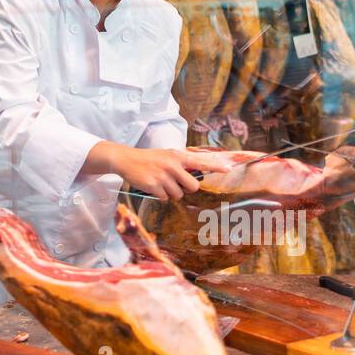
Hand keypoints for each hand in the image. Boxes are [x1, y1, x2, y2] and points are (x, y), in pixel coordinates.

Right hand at [100, 145, 230, 200]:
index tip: (229, 169)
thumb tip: (195, 179)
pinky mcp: (154, 185)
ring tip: (160, 182)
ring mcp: (163, 175)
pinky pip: (165, 198)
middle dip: (186, 188)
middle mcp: (172, 165)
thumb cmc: (149, 159)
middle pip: (193, 186)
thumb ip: (181, 165)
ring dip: (171, 193)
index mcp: (177, 156)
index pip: (200, 162)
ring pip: (178, 194)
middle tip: (176, 184)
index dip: (215, 166)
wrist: (126, 159)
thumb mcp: (167, 156)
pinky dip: (160, 195)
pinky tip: (152, 186)